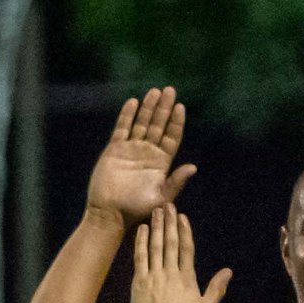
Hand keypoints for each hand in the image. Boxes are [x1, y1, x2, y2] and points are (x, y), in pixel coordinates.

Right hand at [88, 88, 196, 227]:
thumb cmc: (137, 209)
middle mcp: (148, 152)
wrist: (110, 213)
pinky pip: (122, 128)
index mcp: (161, 162)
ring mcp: (131, 149)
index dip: (176, 122)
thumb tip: (193, 167)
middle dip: (164, 108)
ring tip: (154, 91)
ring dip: (148, 108)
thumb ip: (176, 182)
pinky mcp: (115, 149)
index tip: (180, 107)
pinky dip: (127, 115)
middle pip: (158, 125)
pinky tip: (133, 102)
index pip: (172, 136)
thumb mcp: (161, 197)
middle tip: (170, 90)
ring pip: (142, 123)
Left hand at [130, 205, 230, 302]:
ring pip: (155, 246)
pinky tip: (141, 229)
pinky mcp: (139, 281)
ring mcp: (153, 275)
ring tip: (156, 212)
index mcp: (186, 278)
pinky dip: (141, 242)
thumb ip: (217, 288)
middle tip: (167, 205)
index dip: (184, 231)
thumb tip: (228, 271)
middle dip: (169, 222)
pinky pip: (140, 257)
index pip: (186, 249)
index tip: (182, 217)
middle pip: (170, 243)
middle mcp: (170, 272)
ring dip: (155, 227)